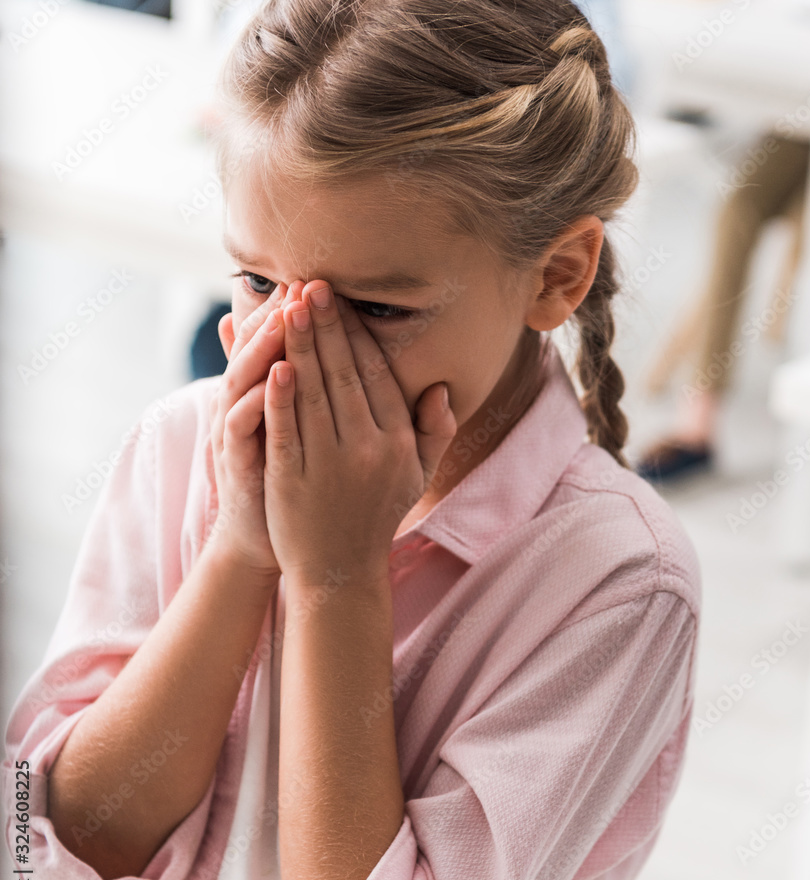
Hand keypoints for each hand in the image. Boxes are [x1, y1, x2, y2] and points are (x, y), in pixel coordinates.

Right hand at [204, 280, 303, 581]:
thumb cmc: (294, 483)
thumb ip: (316, 394)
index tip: (327, 284)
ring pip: (246, 375)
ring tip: (289, 313)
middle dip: (286, 315)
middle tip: (307, 282)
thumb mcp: (305, 433)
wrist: (265, 539)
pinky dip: (256, 398)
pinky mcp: (235, 459)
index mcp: (268, 393)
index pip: (280, 342)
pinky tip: (276, 375)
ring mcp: (237, 430)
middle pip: (263, 349)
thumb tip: (327, 354)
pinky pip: (240, 422)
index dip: (301, 314)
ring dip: (266, 344)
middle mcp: (247, 403)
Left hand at [261, 279, 456, 583]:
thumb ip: (435, 431)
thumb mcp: (418, 476)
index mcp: (398, 441)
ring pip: (313, 394)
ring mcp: (329, 465)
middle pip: (344, 374)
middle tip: (311, 282)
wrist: (340, 571)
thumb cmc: (377, 515)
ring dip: (300, 346)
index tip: (340, 299)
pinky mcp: (292, 481)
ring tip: (288, 305)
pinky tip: (274, 363)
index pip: (376, 374)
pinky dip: (279, 396)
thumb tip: (439, 388)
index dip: (355, 333)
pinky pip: (286, 430)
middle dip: (325, 325)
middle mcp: (368, 449)